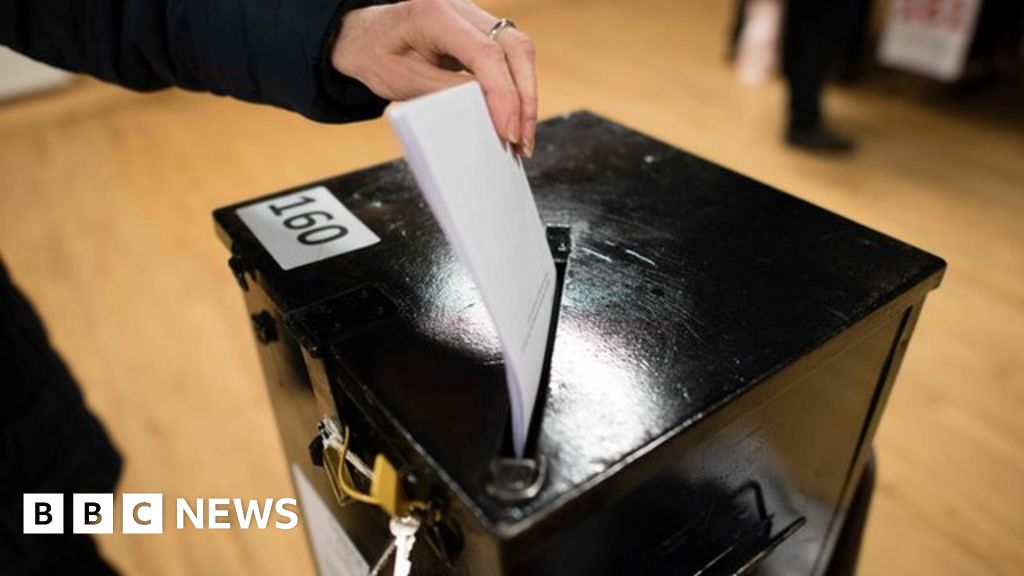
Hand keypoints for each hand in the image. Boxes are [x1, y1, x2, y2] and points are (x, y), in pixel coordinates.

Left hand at [331, 0, 537, 155]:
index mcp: (434, 14)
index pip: (486, 53)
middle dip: (525, 98)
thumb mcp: (401, 80)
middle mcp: (461, 8)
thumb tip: (485, 110)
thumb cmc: (376, 53)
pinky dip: (517, 87)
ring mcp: (475, 17)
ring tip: (521, 136)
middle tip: (522, 141)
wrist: (365, 36)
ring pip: (519, 50)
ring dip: (526, 94)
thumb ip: (444, 91)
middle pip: (514, 47)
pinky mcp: (482, 31)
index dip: (503, 95)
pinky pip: (511, 55)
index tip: (508, 132)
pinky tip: (514, 116)